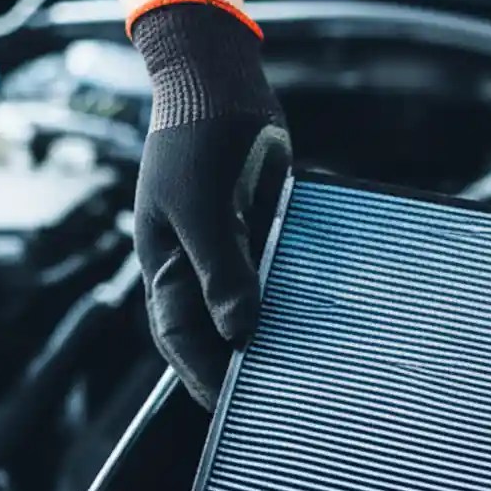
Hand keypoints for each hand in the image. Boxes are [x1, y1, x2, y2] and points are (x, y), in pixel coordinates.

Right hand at [130, 0, 290, 409]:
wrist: (220, 84)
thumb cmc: (195, 143)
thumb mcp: (200, 209)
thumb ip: (219, 270)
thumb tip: (238, 331)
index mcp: (165, 268)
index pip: (180, 338)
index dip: (203, 375)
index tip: (231, 406)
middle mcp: (198, 268)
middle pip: (216, 334)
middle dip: (240, 368)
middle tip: (277, 403)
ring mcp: (233, 252)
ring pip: (251, 311)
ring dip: (273, 338)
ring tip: (307, 374)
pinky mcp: (265, 235)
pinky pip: (279, 279)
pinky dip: (295, 302)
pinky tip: (325, 324)